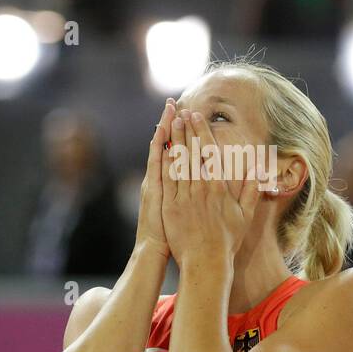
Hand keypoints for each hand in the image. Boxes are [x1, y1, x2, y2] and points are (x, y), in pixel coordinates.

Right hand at [135, 99, 176, 259]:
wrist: (154, 248)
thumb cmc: (173, 232)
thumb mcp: (176, 207)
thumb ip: (185, 189)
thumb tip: (199, 175)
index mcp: (168, 180)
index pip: (174, 149)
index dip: (177, 131)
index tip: (181, 111)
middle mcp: (159, 178)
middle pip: (166, 145)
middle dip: (169, 123)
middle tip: (172, 102)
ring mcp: (155, 184)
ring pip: (160, 152)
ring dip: (164, 131)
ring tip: (168, 111)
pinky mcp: (153, 192)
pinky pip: (157, 169)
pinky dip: (158, 153)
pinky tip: (160, 136)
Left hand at [161, 109, 261, 267]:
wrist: (206, 262)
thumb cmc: (227, 240)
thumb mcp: (245, 215)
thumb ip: (251, 189)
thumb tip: (258, 168)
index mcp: (218, 187)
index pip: (208, 152)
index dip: (201, 132)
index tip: (196, 117)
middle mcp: (200, 188)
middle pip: (191, 152)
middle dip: (185, 130)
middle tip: (180, 112)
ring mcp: (184, 197)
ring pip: (177, 162)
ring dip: (173, 141)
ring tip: (169, 124)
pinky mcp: (170, 207)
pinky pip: (166, 180)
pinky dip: (163, 163)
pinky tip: (161, 150)